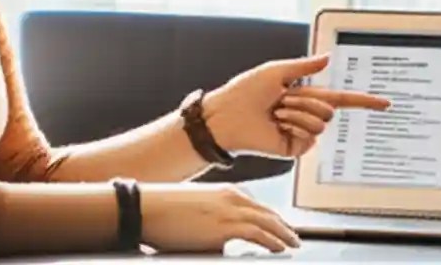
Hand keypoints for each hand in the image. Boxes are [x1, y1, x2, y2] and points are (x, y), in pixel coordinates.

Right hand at [140, 183, 299, 252]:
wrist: (146, 208)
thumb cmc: (164, 211)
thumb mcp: (196, 210)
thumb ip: (215, 220)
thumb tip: (222, 238)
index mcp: (228, 193)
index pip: (259, 206)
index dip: (274, 218)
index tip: (282, 226)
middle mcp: (233, 198)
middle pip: (269, 212)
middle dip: (284, 226)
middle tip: (294, 237)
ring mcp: (230, 211)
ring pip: (268, 222)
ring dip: (284, 234)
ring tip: (293, 243)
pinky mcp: (224, 226)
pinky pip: (257, 234)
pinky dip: (272, 241)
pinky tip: (279, 248)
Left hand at [202, 54, 389, 157]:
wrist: (226, 116)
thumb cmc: (245, 91)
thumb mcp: (277, 70)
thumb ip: (304, 66)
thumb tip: (326, 58)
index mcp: (306, 96)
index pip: (342, 99)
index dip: (363, 101)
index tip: (384, 103)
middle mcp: (307, 115)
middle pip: (330, 108)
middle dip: (307, 100)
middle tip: (283, 99)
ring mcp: (302, 132)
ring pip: (321, 122)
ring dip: (297, 113)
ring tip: (276, 113)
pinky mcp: (295, 148)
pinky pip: (310, 136)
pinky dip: (294, 126)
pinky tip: (277, 126)